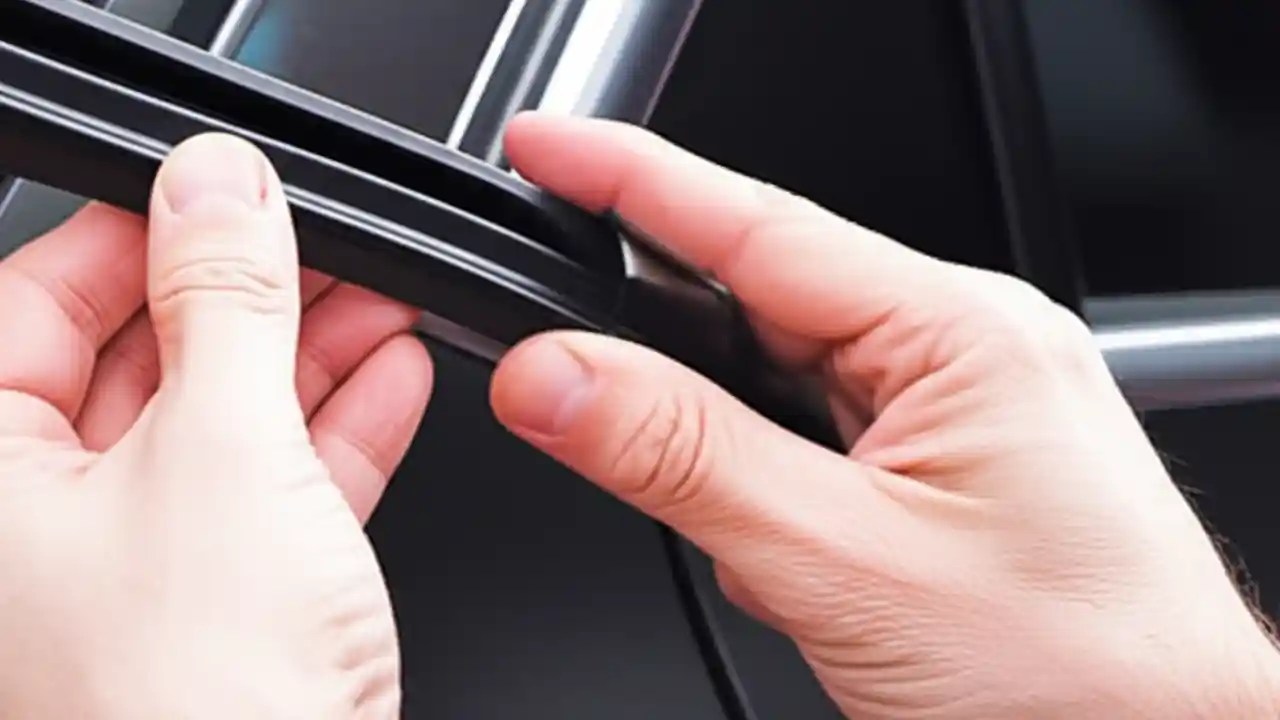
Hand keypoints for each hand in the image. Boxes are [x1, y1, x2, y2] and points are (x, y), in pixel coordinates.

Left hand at [0, 135, 429, 717]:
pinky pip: (272, 496)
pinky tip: (390, 381)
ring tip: (384, 295)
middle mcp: (34, 526)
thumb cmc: (191, 711)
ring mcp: (131, 573)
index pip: (43, 292)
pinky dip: (335, 436)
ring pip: (218, 426)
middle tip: (330, 238)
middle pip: (141, 357)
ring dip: (309, 356)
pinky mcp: (219, 615)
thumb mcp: (221, 455)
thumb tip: (220, 180)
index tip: (234, 185)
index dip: (151, 225)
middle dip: (253, 291)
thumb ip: (224, 302)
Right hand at [492, 114, 1279, 718]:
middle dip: (666, 349)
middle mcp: (959, 356)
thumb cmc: (1081, 676)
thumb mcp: (848, 564)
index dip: (632, 179)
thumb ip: (685, 461)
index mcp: (960, 334)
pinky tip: (791, 559)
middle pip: (757, 306)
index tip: (545, 151)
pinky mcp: (935, 473)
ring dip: (726, 452)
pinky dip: (768, 495)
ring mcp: (950, 415)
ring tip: (754, 541)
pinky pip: (808, 447)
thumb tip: (559, 377)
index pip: (757, 227)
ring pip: (775, 388)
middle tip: (572, 374)